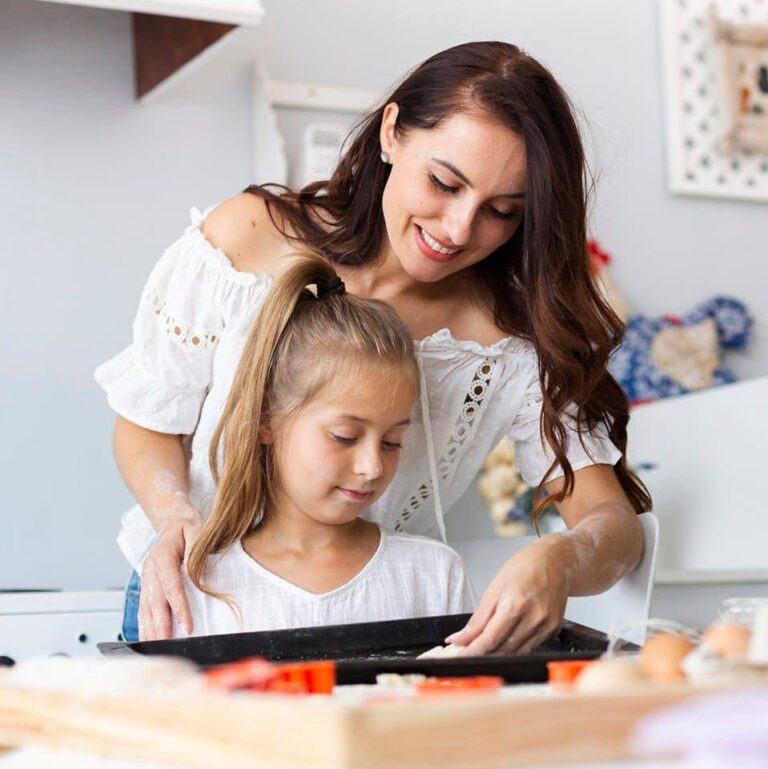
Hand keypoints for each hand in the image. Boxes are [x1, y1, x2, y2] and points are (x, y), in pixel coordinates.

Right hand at [138, 507, 201, 640]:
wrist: (173, 522)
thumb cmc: (187, 528)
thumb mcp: (196, 531)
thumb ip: (196, 551)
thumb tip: (197, 573)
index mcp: (162, 557)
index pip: (171, 586)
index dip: (178, 607)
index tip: (187, 624)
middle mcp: (150, 570)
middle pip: (155, 601)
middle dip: (161, 624)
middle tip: (167, 643)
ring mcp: (146, 579)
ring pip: (146, 607)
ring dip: (150, 628)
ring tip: (156, 647)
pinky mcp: (146, 586)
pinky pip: (143, 608)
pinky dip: (144, 624)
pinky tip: (148, 639)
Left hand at [446, 540, 569, 654]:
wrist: (556, 561)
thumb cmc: (525, 567)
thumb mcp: (495, 587)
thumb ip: (478, 618)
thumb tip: (461, 638)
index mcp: (516, 603)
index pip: (491, 639)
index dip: (473, 651)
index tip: (458, 656)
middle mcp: (534, 617)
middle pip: (503, 649)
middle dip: (482, 654)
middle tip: (466, 651)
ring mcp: (546, 626)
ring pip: (515, 652)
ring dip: (497, 653)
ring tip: (482, 647)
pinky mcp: (553, 630)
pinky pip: (529, 647)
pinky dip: (513, 648)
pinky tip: (504, 641)